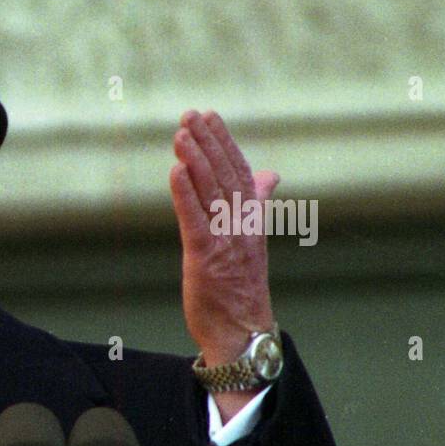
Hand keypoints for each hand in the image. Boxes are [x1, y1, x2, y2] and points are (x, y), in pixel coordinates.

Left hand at [169, 110, 277, 420]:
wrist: (241, 332)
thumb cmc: (241, 289)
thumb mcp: (250, 241)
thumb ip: (256, 204)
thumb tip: (269, 174)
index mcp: (252, 220)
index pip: (240, 173)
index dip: (224, 143)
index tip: (211, 117)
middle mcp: (242, 226)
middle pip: (225, 175)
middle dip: (208, 142)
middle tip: (191, 114)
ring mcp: (225, 241)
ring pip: (210, 192)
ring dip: (195, 160)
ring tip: (181, 133)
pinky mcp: (206, 258)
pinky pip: (196, 220)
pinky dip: (185, 194)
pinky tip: (175, 171)